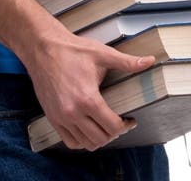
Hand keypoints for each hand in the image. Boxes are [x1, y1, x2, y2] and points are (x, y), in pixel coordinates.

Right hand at [23, 29, 155, 150]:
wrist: (42, 48)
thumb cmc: (71, 50)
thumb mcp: (101, 54)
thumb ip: (126, 62)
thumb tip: (148, 61)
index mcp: (87, 99)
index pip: (112, 127)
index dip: (125, 126)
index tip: (129, 120)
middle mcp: (73, 112)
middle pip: (101, 139)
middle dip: (114, 133)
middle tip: (119, 123)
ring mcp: (61, 117)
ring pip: (86, 144)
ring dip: (99, 138)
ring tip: (104, 126)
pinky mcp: (52, 117)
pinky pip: (70, 141)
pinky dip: (81, 141)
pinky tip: (88, 128)